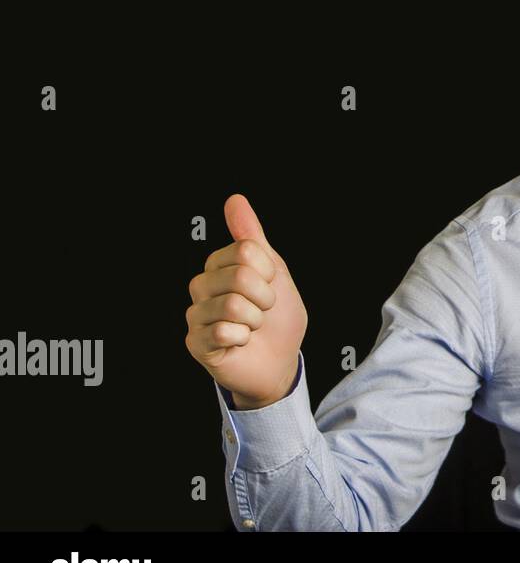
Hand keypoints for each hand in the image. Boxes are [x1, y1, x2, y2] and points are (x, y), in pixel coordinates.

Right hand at [185, 194, 308, 407]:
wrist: (280, 362)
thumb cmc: (278, 318)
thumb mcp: (274, 271)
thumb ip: (252, 236)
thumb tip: (235, 200)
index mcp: (220, 265)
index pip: (246, 250)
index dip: (268, 271)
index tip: (270, 286)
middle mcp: (202, 286)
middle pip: (239, 274)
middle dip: (265, 296)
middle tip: (262, 310)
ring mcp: (197, 314)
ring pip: (232, 304)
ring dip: (255, 319)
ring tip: (251, 327)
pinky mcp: (195, 342)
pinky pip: (223, 331)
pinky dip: (243, 338)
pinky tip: (240, 342)